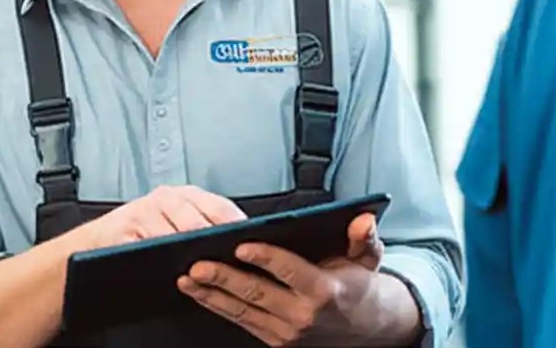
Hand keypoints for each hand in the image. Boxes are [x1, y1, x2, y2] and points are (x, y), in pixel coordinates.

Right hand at [70, 185, 247, 251]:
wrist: (99, 239)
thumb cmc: (144, 233)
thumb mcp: (176, 221)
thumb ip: (204, 226)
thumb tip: (243, 244)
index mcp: (186, 195)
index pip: (220, 207)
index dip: (236, 226)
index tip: (251, 243)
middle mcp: (166, 197)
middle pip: (199, 219)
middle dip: (213, 241)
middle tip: (227, 259)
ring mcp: (145, 211)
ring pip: (175, 232)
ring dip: (188, 251)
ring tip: (202, 267)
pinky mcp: (125, 228)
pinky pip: (149, 243)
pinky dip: (160, 255)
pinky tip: (171, 268)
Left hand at [178, 213, 420, 345]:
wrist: (364, 329)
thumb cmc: (358, 286)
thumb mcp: (368, 259)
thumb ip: (363, 238)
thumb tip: (364, 219)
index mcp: (324, 290)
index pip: (290, 271)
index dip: (265, 258)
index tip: (241, 245)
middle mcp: (303, 314)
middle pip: (257, 293)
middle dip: (224, 279)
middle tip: (197, 265)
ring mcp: (287, 332)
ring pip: (243, 311)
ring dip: (211, 295)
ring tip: (187, 279)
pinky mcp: (275, 341)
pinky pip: (242, 322)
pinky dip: (218, 307)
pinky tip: (199, 293)